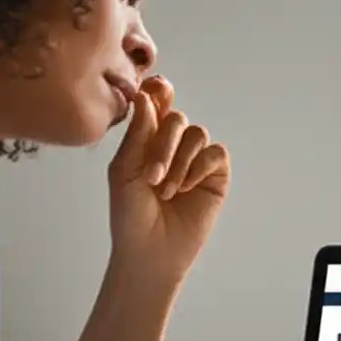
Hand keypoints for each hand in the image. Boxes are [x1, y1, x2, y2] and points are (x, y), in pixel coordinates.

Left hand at [108, 76, 230, 283]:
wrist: (150, 251)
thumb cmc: (130, 215)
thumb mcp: (124, 170)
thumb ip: (138, 133)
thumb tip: (148, 96)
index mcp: (146, 138)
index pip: (157, 102)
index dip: (158, 91)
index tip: (154, 90)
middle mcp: (173, 144)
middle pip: (176, 118)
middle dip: (163, 144)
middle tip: (151, 177)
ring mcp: (195, 159)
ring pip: (197, 134)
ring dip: (179, 161)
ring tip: (166, 190)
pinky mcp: (215, 176)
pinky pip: (215, 153)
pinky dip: (199, 167)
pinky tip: (186, 188)